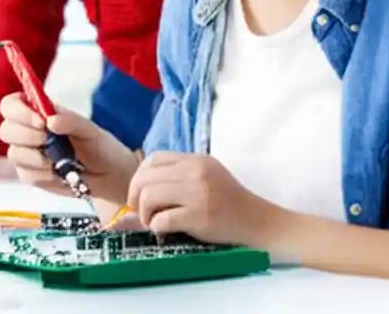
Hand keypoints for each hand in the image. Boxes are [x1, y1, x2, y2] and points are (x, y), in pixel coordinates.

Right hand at [0, 92, 138, 203]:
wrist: (108, 175)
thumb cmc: (99, 146)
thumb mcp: (90, 129)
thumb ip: (71, 121)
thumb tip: (50, 120)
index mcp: (39, 112)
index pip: (10, 105)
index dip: (18, 111)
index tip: (40, 121)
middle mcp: (28, 131)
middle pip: (5, 130)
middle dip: (27, 136)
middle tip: (49, 141)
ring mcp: (27, 153)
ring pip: (13, 154)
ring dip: (36, 158)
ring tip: (59, 160)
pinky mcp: (30, 174)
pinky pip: (24, 174)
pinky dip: (42, 174)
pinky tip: (57, 173)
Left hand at [127, 152, 281, 247]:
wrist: (258, 221)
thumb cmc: (228, 203)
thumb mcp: (204, 181)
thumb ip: (174, 182)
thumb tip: (130, 205)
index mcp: (196, 159)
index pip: (153, 158)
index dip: (139, 177)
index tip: (141, 195)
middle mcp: (195, 171)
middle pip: (145, 178)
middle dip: (135, 198)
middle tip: (141, 214)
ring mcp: (198, 193)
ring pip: (149, 197)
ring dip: (144, 215)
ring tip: (153, 223)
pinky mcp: (200, 216)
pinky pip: (162, 219)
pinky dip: (157, 227)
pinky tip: (165, 230)